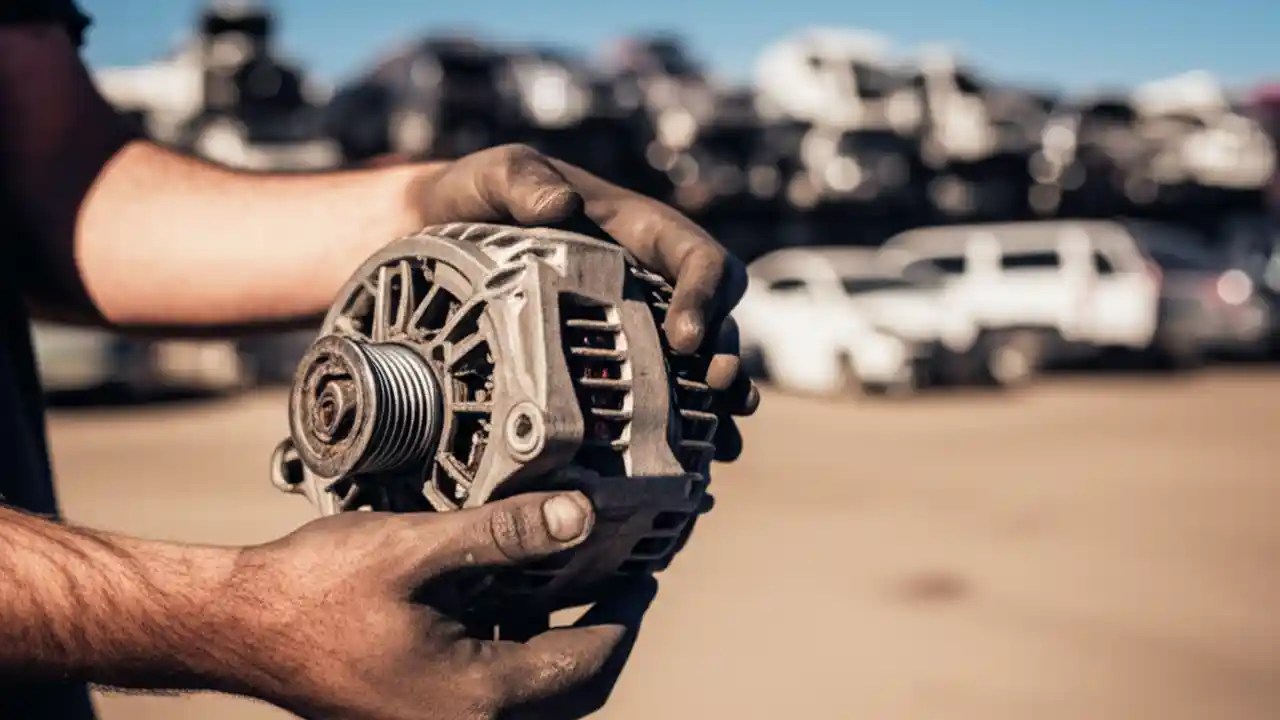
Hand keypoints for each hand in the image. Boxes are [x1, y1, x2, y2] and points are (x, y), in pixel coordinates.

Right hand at [219, 491, 653, 719]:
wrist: (238, 626)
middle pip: (571, 694)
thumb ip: (506, 535)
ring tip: (575, 585)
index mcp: (479, 700)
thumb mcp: (418, 550)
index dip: (625, 615)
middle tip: (621, 584)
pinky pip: (495, 694)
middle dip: (602, 638)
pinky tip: (513, 605)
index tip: (643, 573)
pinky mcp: (418, 713)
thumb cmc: (316, 592)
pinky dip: (520, 655)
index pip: (588, 662)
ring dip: (562, 648)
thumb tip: (582, 518)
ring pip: (535, 699)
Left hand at [410, 144, 759, 441]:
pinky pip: (664, 390)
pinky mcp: (616, 358)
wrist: (443, 236)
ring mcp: (640, 321)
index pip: (699, 259)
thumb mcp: (494, 177)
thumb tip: (565, 204)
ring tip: (725, 438)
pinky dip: (688, 424)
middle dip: (723, 352)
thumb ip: (523, 181)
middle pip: (717, 315)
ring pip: (701, 359)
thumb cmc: (478, 199)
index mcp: (639, 232)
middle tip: (714, 389)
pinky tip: (698, 458)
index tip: (685, 339)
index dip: (704, 297)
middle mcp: (652, 279)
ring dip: (719, 397)